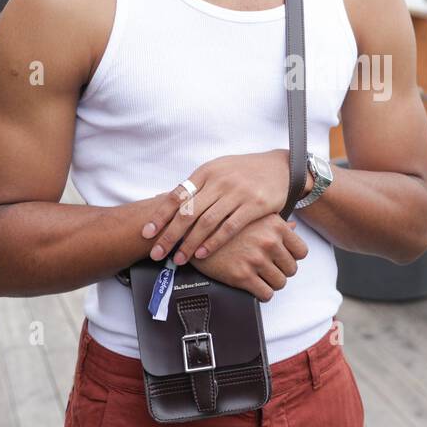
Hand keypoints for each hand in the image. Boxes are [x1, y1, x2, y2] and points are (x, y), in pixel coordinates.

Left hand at [142, 149, 310, 265]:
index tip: (146, 233)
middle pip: (188, 212)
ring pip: (206, 222)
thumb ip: (199, 186)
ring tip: (177, 259)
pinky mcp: (255, 206)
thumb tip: (171, 204)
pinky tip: (203, 254)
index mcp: (207, 172)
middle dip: (169, 235)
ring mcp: (237, 193)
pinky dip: (213, 242)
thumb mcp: (219, 170)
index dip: (160, 216)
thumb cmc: (245, 172)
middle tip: (156, 253)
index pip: (177, 195)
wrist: (280, 167)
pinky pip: (229, 227)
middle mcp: (220, 181)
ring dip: (189, 244)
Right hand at [188, 213, 308, 300]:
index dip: (293, 257)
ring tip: (260, 277)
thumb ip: (276, 222)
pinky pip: (266, 294)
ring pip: (280, 283)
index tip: (283, 259)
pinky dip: (262, 293)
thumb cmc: (225, 223)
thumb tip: (294, 227)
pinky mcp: (242, 276)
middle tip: (269, 269)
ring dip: (271, 283)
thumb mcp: (253, 215)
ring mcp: (256, 259)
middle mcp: (268, 242)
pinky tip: (254, 286)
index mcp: (275, 226)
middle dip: (281, 271)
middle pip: (291, 269)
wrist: (195, 233)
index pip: (302, 251)